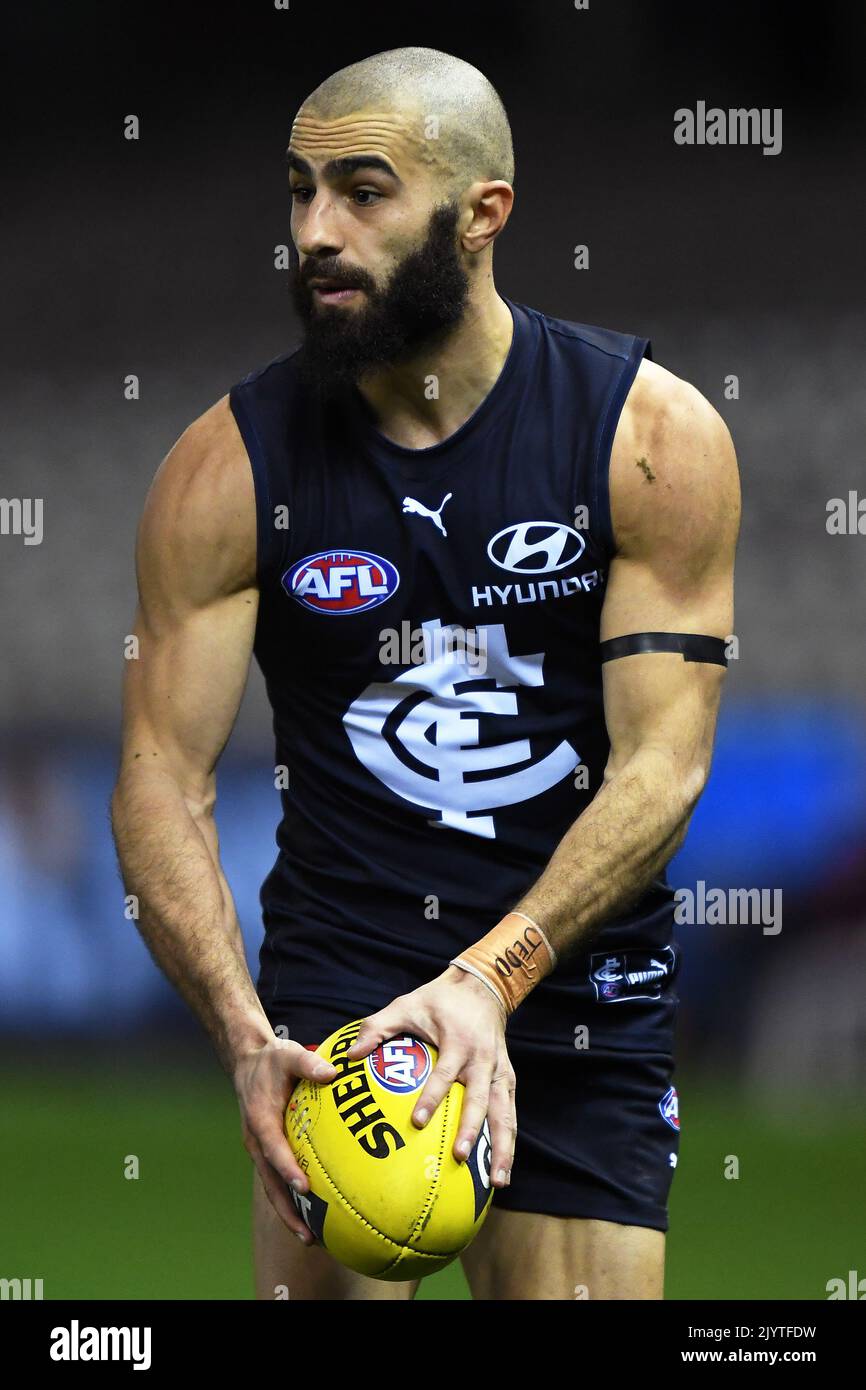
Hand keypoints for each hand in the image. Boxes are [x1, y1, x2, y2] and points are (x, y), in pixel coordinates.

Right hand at [233, 1036, 336, 1242]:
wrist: (248, 1062)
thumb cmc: (272, 1059)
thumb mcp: (288, 1053)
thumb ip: (308, 1063)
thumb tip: (332, 1072)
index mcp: (260, 1120)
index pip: (274, 1150)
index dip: (287, 1170)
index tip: (304, 1188)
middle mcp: (257, 1140)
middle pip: (271, 1183)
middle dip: (287, 1211)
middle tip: (308, 1234)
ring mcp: (260, 1148)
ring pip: (273, 1187)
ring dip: (288, 1212)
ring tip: (311, 1238)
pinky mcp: (267, 1150)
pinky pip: (278, 1178)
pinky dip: (290, 1197)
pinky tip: (312, 1212)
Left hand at [346, 965, 515, 1189]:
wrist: (482, 987)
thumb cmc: (438, 1000)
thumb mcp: (406, 1005)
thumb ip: (377, 1027)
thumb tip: (349, 1056)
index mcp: (459, 1042)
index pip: (445, 1074)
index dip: (432, 1097)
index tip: (416, 1122)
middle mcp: (484, 1060)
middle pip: (481, 1099)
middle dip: (472, 1129)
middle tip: (458, 1157)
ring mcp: (500, 1071)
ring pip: (506, 1114)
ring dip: (503, 1148)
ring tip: (497, 1183)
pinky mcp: (507, 1079)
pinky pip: (510, 1114)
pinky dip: (508, 1142)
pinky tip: (501, 1172)